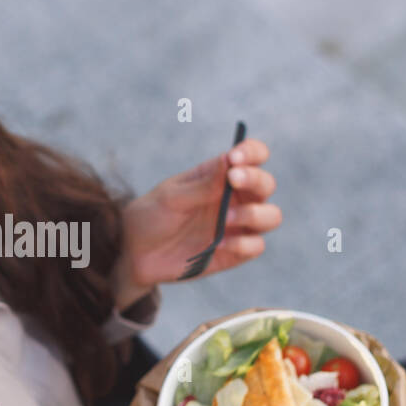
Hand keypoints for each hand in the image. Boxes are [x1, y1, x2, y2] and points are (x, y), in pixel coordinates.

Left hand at [111, 137, 281, 309]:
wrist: (134, 253)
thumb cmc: (152, 216)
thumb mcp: (172, 197)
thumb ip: (203, 183)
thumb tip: (230, 159)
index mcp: (220, 176)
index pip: (251, 156)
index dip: (252, 152)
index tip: (236, 157)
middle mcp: (234, 199)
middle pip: (266, 184)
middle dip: (255, 180)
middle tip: (234, 180)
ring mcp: (236, 226)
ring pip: (271, 216)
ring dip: (254, 213)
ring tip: (226, 217)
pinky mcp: (234, 252)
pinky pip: (256, 246)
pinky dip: (244, 244)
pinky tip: (220, 244)